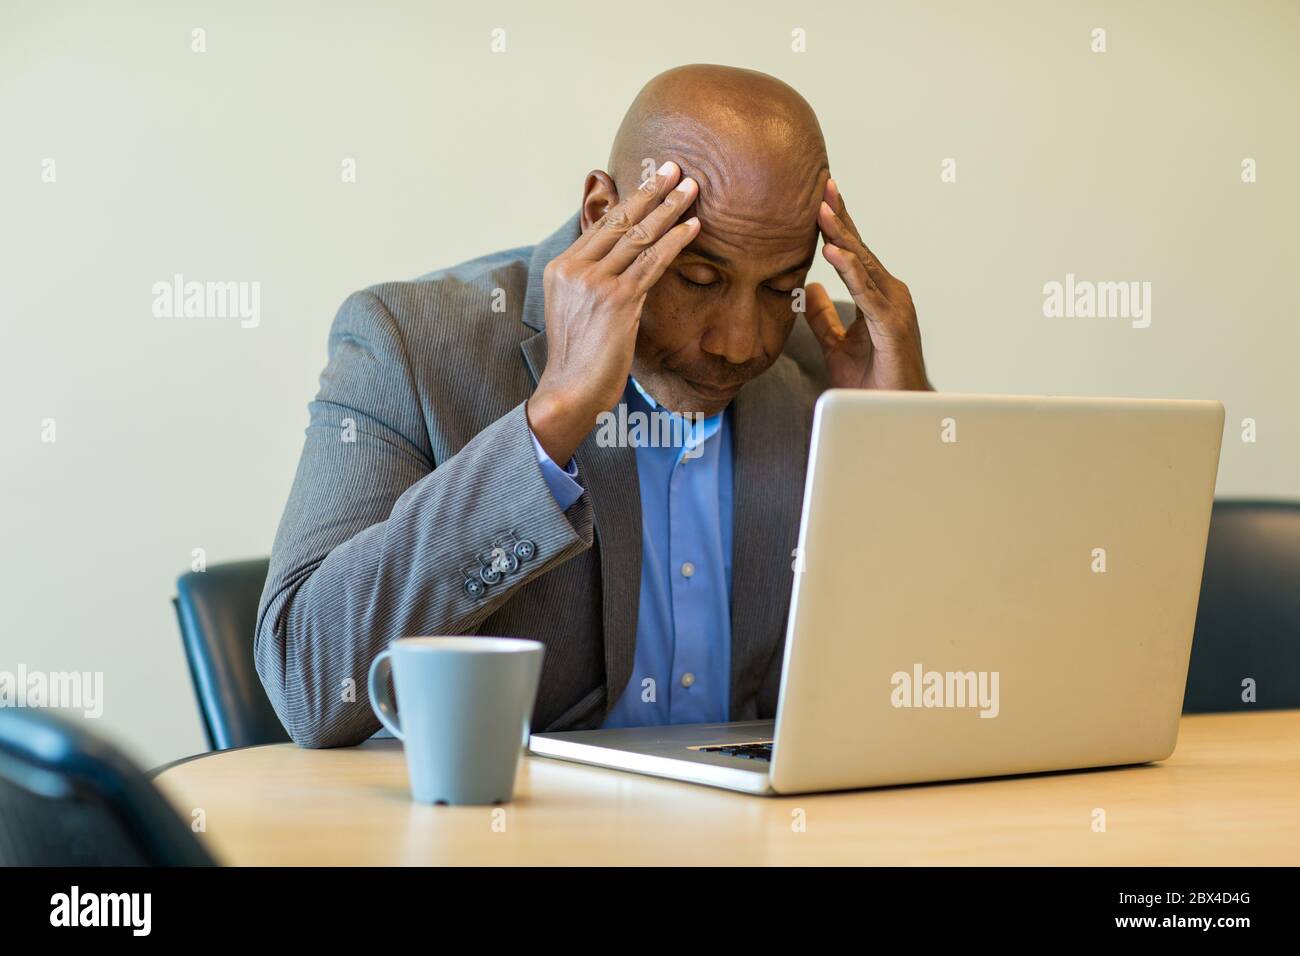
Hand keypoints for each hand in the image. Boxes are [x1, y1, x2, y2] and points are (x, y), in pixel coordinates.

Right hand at [528, 162, 699, 462]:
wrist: (570, 390)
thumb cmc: (580, 358)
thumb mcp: (577, 311)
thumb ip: (595, 283)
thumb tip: (627, 265)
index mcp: (561, 267)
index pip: (602, 226)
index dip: (631, 201)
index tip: (652, 181)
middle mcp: (575, 268)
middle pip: (620, 221)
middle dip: (652, 192)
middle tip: (676, 169)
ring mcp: (595, 282)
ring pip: (639, 236)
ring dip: (669, 210)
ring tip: (692, 189)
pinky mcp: (617, 299)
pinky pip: (652, 262)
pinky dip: (675, 242)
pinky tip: (694, 227)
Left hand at [805, 178, 930, 390]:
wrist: (888, 414)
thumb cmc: (872, 381)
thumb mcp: (837, 343)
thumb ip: (824, 317)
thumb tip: (808, 289)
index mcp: (876, 296)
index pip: (852, 253)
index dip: (836, 225)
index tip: (819, 197)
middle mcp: (889, 294)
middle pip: (859, 249)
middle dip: (840, 217)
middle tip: (822, 184)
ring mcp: (894, 307)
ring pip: (863, 264)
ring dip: (842, 235)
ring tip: (821, 209)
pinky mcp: (892, 324)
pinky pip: (867, 292)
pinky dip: (850, 270)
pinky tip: (833, 251)